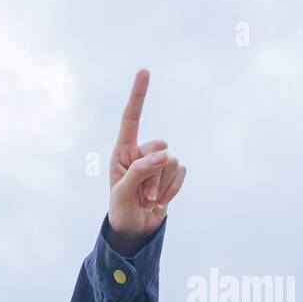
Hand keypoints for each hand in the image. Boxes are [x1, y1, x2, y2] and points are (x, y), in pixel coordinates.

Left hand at [108, 69, 185, 247]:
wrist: (134, 230)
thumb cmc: (121, 210)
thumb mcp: (122, 192)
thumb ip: (140, 171)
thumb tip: (166, 155)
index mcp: (122, 152)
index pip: (131, 119)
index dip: (138, 95)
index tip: (144, 71)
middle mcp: (141, 153)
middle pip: (159, 147)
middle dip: (152, 174)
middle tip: (140, 194)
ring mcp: (158, 163)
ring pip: (172, 161)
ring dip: (160, 185)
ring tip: (147, 199)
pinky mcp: (172, 174)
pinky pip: (181, 172)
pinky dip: (172, 189)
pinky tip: (160, 201)